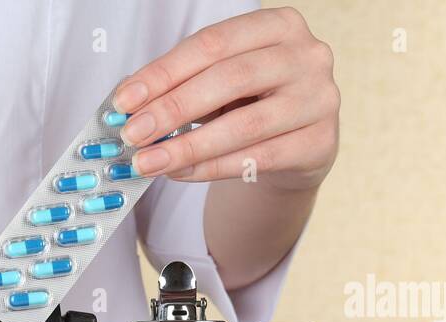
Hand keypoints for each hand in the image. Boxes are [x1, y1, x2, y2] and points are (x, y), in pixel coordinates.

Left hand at [114, 6, 338, 191]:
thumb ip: (179, 84)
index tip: (124, 100)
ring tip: (148, 162)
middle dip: (173, 108)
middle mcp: (307, 55)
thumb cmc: (250, 103)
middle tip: (132, 133)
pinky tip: (179, 173)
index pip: (213, 43)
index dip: (164, 73)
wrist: (296, 145)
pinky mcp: (320, 143)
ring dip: (188, 147)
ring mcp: (319, 99)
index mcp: (278, 25)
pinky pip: (258, 159)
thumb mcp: (217, 83)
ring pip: (245, 125)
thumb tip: (126, 100)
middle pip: (230, 79)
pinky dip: (212, 168)